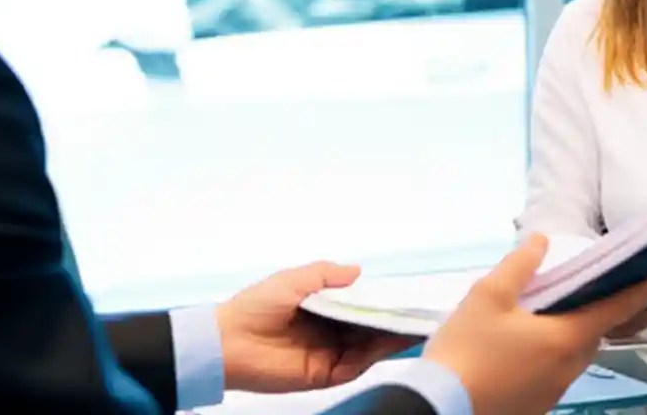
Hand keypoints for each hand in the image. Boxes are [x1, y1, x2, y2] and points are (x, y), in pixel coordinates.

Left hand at [215, 261, 418, 392]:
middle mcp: (328, 333)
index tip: (403, 296)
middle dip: (391, 322)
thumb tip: (358, 271)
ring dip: (389, 339)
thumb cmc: (257, 306)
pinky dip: (373, 356)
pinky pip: (355, 366)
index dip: (379, 303)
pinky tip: (390, 343)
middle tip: (418, 312)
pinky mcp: (324, 375)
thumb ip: (325, 275)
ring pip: (367, 348)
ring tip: (413, 326)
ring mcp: (328, 355)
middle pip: (367, 329)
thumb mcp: (293, 280)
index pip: (357, 308)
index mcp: (320, 310)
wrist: (228, 342)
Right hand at [423, 233, 646, 414]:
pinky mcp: (537, 403)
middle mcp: (569, 366)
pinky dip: (559, 351)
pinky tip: (538, 342)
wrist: (440, 406)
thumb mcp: (488, 296)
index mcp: (565, 337)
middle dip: (615, 313)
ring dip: (582, 332)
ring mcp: (554, 389)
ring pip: (577, 354)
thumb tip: (542, 241)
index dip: (643, 292)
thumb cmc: (466, 349)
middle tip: (630, 293)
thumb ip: (520, 266)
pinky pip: (558, 370)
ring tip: (573, 311)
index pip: (615, 309)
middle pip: (598, 334)